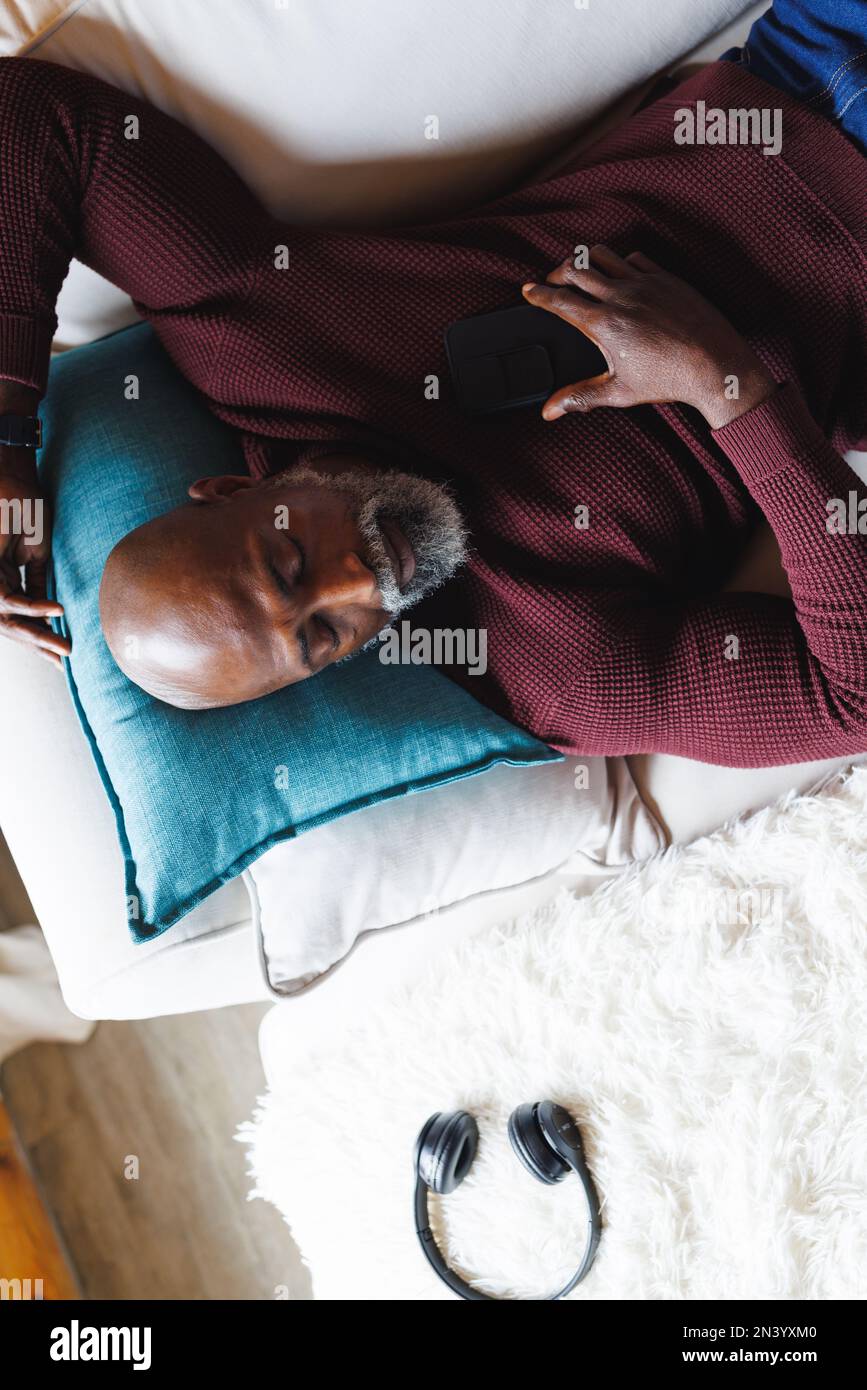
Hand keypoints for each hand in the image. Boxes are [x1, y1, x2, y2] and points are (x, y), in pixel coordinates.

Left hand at [0, 452, 68, 666]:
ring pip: (8, 618)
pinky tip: (57, 611)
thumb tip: (49, 607)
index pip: (23, 616)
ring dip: (38, 634)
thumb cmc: (26, 508)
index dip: (41, 636)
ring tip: (64, 646)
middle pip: (13, 624)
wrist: (13, 481)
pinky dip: (34, 606)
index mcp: (6, 579)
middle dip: (39, 644)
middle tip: (63, 660)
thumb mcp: (37, 551)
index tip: (62, 655)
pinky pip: (10, 597)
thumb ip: (37, 579)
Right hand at [522, 245, 775, 429]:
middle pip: (575, 267)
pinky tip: (620, 276)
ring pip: (602, 254)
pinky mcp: (664, 277)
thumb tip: (550, 411)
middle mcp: (621, 296)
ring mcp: (644, 282)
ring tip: (582, 274)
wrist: (714, 365)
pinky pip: (633, 258)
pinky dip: (619, 263)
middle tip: (553, 283)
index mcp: (605, 324)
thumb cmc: (669, 379)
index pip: (560, 300)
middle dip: (557, 272)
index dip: (538, 294)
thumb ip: (579, 397)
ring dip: (586, 261)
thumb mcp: (618, 391)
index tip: (527, 291)